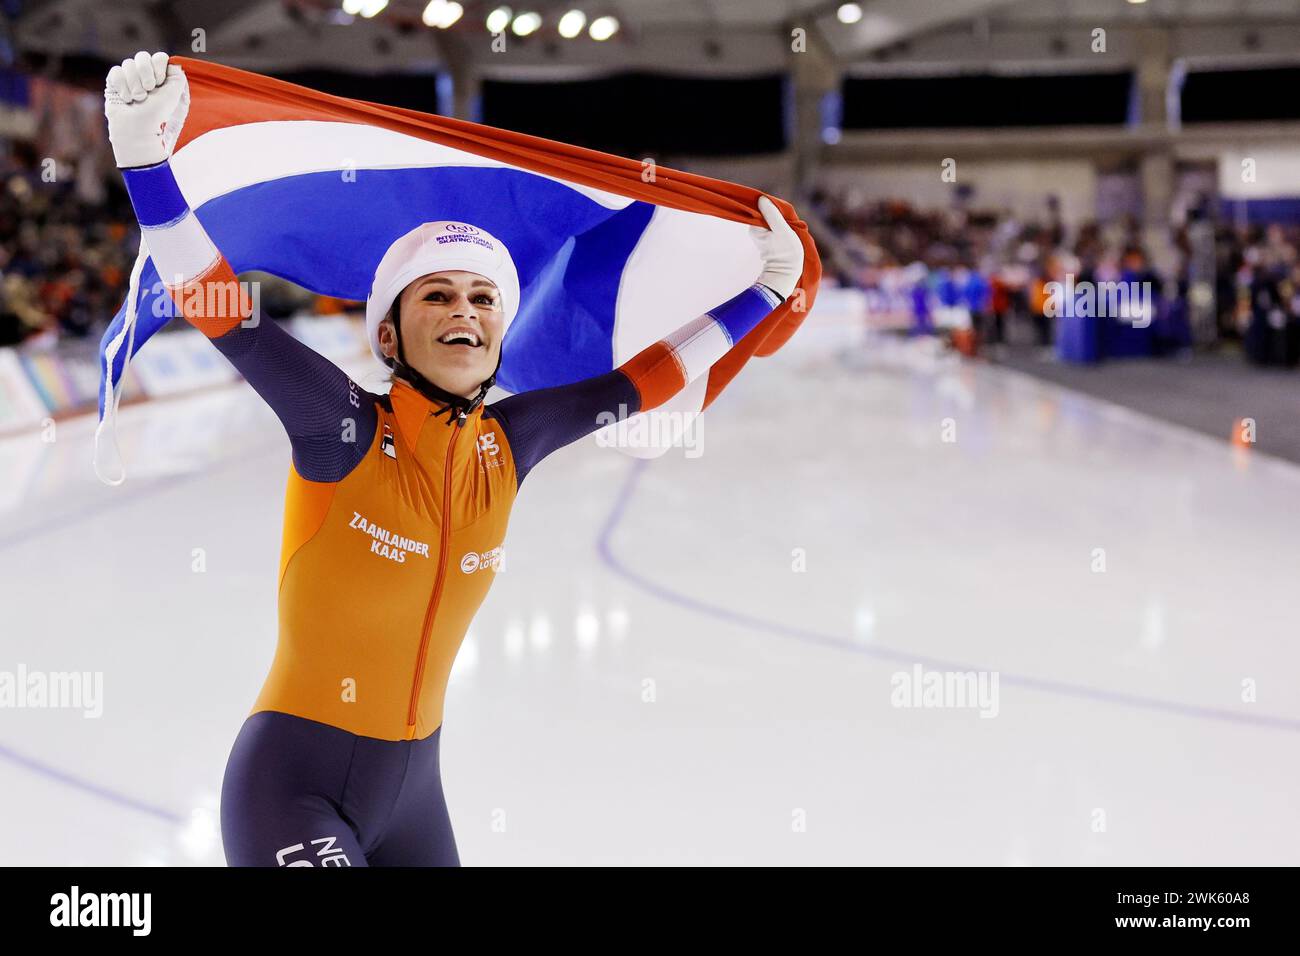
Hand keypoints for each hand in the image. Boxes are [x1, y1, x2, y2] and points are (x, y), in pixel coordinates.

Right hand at [104, 51, 189, 168]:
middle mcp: (144, 73)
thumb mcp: (174, 94)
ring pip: (128, 64)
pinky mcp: (114, 80)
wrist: (138, 127)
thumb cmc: (157, 113)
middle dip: (146, 74)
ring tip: (138, 99)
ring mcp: (129, 76)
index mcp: (159, 75)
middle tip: (148, 90)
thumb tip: (173, 64)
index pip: (158, 57)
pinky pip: (116, 71)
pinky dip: (122, 86)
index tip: (159, 83)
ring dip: (135, 84)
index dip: (158, 67)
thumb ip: (177, 77)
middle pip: (142, 56)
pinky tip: (127, 98)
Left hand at [749, 195, 803, 299]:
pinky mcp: (767, 240)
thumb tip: (761, 198)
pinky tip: (786, 235)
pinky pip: (773, 228)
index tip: (784, 215)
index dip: (774, 207)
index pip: (762, 208)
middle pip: (766, 213)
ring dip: (781, 222)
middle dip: (778, 215)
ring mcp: (760, 236)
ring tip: (788, 231)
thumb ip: (772, 213)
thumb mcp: (781, 229)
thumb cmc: (786, 251)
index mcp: (755, 227)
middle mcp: (755, 230)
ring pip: (771, 220)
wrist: (786, 273)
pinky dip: (780, 228)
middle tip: (788, 224)